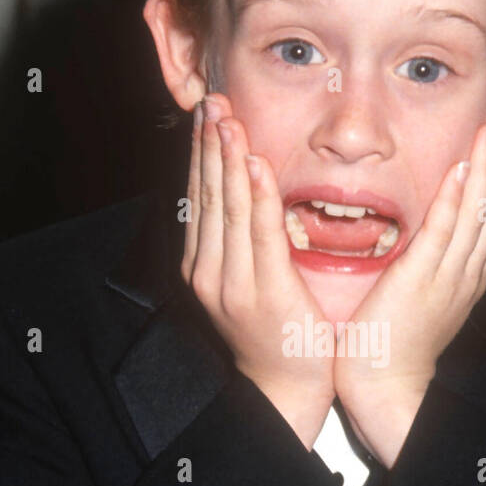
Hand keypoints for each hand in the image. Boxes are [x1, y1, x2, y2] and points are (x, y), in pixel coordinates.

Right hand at [182, 94, 333, 448]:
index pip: (198, 197)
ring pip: (226, 208)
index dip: (201, 152)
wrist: (286, 386)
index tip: (206, 113)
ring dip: (226, 159)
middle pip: (206, 195)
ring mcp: (231, 282)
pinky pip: (259, 235)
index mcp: (202, 265)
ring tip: (227, 118)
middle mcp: (208, 270)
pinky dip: (255, 196)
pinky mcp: (263, 291)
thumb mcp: (249, 280)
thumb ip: (244, 240)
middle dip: (209, 144)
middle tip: (213, 99)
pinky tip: (254, 165)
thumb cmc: (276, 332)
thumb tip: (246, 191)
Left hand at [335, 111, 485, 466]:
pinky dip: (458, 199)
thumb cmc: (389, 345)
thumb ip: (424, 263)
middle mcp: (467, 272)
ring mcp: (450, 276)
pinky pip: (446, 233)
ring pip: (479, 211)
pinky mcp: (423, 281)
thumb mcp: (417, 296)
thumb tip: (422, 234)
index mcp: (466, 275)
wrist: (385, 386)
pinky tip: (462, 169)